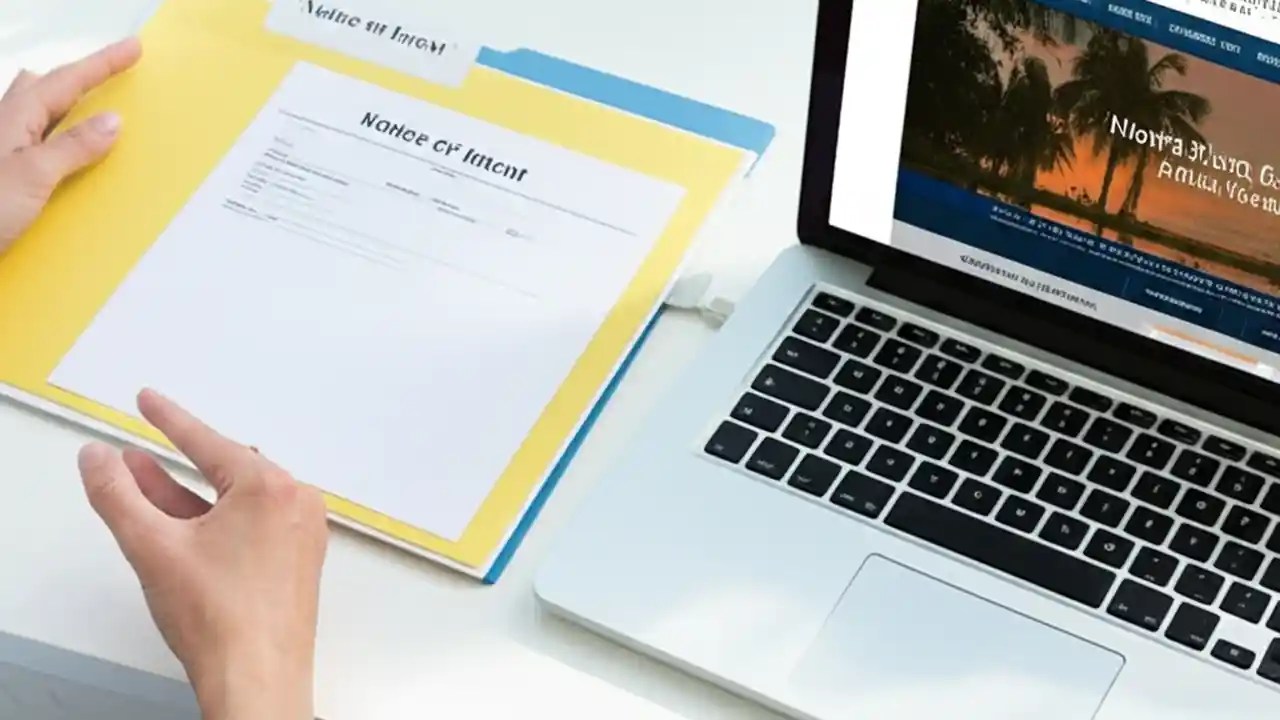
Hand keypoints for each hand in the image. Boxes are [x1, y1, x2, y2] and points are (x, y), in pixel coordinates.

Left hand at [0, 38, 140, 254]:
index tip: (133, 48)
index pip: (68, 80)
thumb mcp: (33, 175)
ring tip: (91, 113)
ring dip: (66, 110)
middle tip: (109, 75)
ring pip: (38, 115)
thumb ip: (73, 147)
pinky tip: (69, 159)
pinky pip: (38, 145)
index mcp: (15, 117)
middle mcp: (6, 127)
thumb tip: (111, 122)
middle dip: (78, 79)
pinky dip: (60, 141)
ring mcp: (4, 151)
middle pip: (44, 88)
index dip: (103, 63)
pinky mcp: (4, 176)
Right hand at [78, 390, 328, 719]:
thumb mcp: (152, 547)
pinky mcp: (297, 562)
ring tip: (145, 485)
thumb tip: (98, 459)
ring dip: (191, 495)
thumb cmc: (221, 620)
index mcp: (271, 489)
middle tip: (136, 455)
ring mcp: (301, 535)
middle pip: (226, 471)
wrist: (258, 679)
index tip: (148, 400)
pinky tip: (182, 525)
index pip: (208, 442)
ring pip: (236, 501)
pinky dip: (216, 521)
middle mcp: (297, 504)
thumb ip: (118, 495)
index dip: (169, 420)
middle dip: (177, 463)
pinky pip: (252, 526)